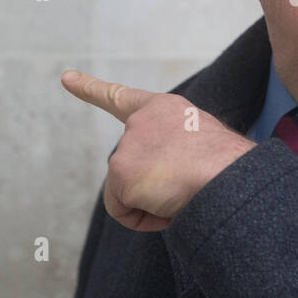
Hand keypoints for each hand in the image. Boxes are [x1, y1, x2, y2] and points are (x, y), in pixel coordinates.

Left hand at [61, 70, 256, 230]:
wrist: (231, 178)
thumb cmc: (228, 170)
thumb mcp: (201, 148)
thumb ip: (171, 153)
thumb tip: (158, 186)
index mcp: (166, 110)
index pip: (123, 99)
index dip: (92, 89)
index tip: (66, 78)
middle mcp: (143, 121)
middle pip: (131, 168)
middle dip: (152, 187)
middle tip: (187, 185)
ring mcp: (130, 144)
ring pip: (128, 191)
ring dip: (154, 202)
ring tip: (184, 192)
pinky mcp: (122, 170)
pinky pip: (124, 211)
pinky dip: (144, 218)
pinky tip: (169, 206)